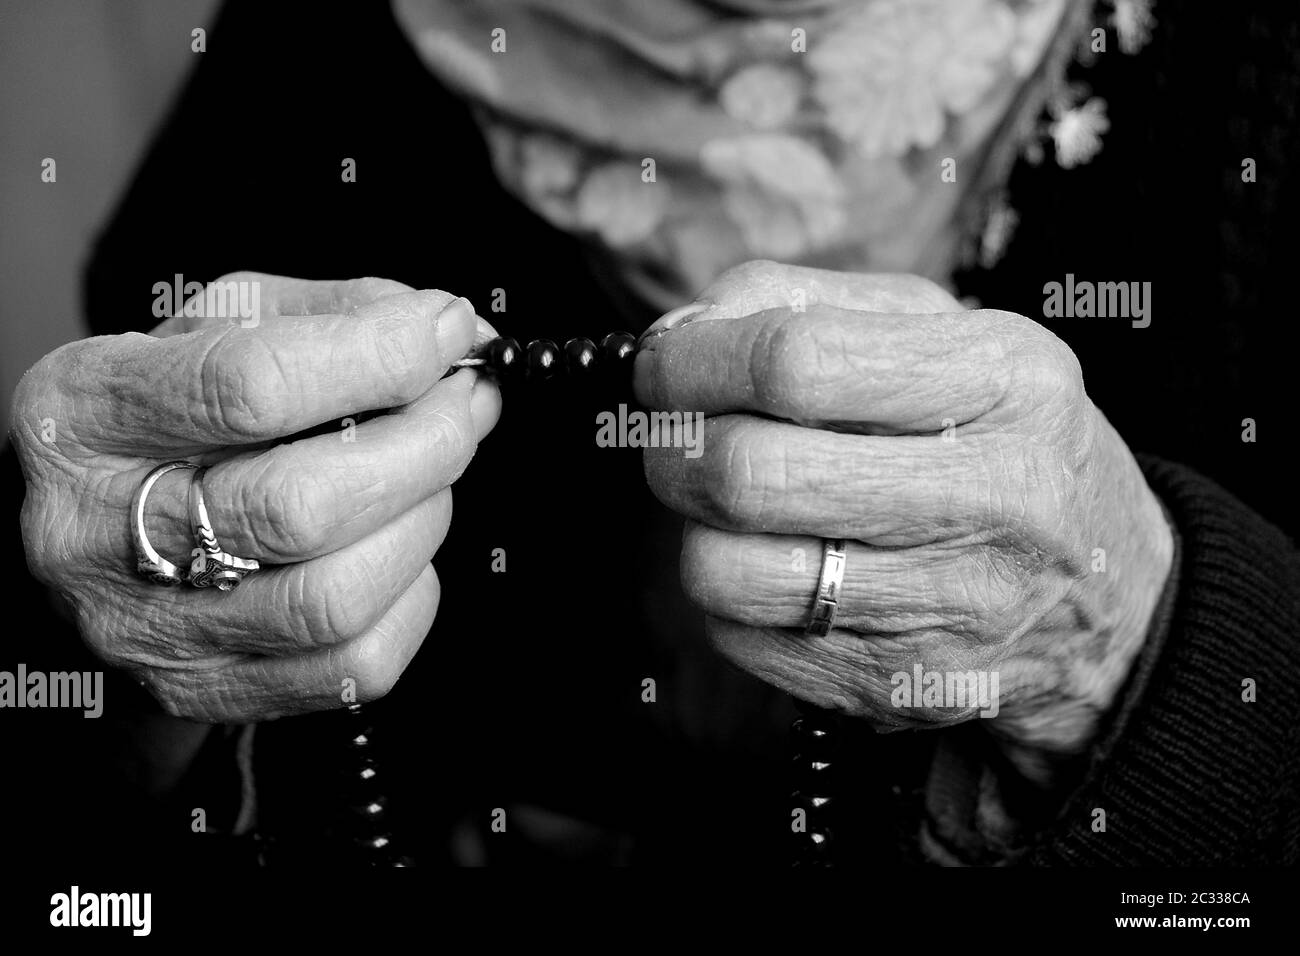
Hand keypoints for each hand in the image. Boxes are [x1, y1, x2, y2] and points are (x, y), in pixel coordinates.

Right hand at [11, 274, 500, 721]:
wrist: (96, 526)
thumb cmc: (174, 413)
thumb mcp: (222, 327)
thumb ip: (336, 315)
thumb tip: (448, 331)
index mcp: (86, 411)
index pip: (251, 387)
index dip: (378, 357)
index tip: (447, 331)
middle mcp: (97, 531)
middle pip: (304, 507)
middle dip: (425, 444)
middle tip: (464, 404)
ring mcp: (151, 628)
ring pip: (338, 597)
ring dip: (424, 519)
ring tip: (430, 472)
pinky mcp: (207, 691)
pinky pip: (357, 663)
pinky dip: (410, 594)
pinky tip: (395, 544)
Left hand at [634, 261, 1173, 779]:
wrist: (1107, 593)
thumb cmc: (999, 437)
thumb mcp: (945, 333)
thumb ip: (808, 304)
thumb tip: (680, 333)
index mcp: (1004, 380)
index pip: (796, 363)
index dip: (695, 362)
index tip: (663, 366)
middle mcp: (990, 495)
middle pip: (749, 472)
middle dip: (673, 446)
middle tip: (674, 434)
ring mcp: (948, 606)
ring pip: (727, 571)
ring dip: (692, 528)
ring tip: (725, 503)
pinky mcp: (901, 683)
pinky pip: (743, 638)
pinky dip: (729, 595)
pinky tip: (776, 562)